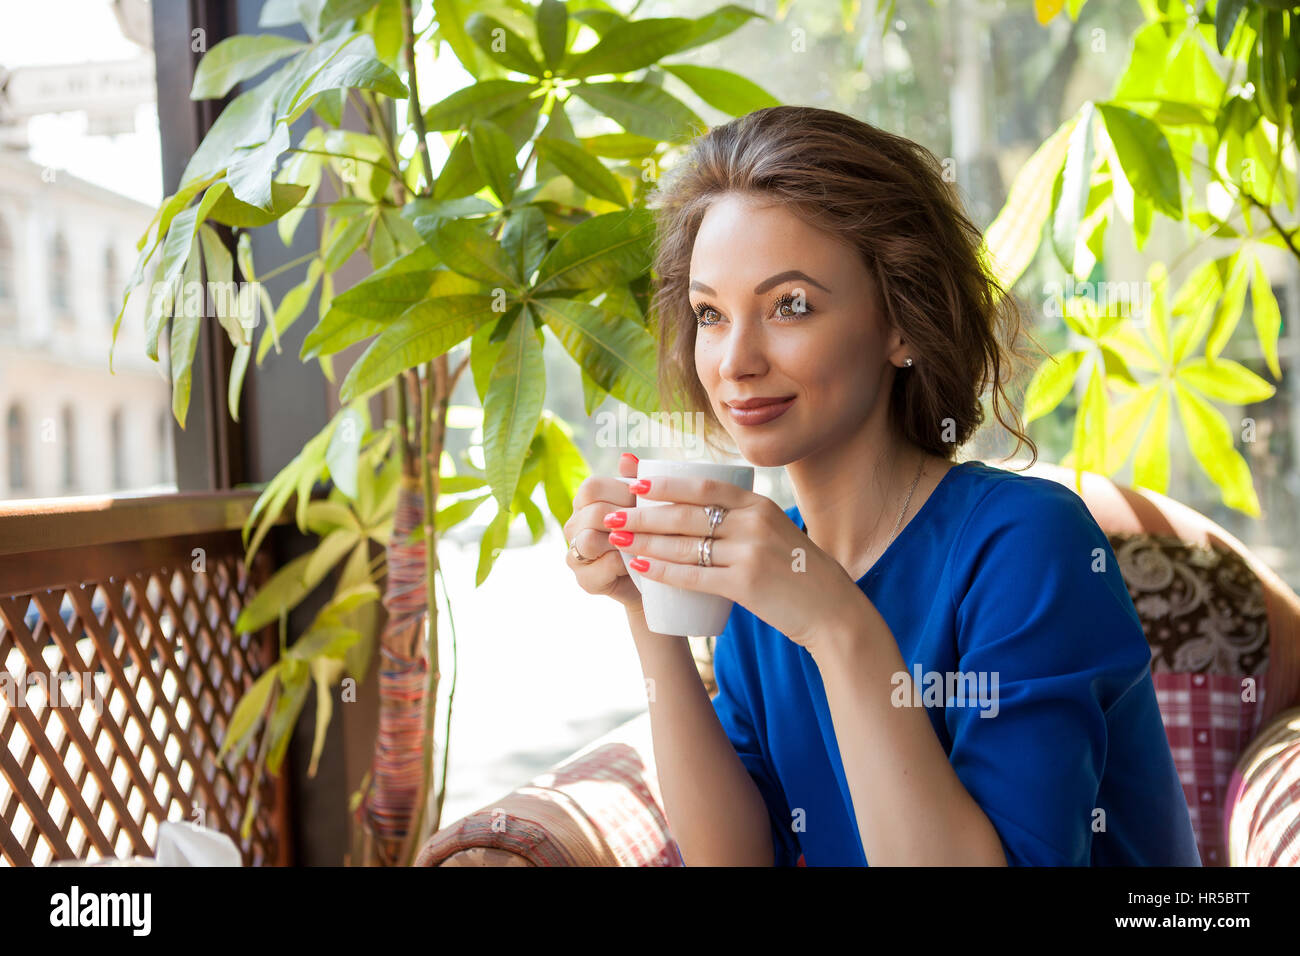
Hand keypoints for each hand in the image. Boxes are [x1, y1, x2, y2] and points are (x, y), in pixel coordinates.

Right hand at [563, 452, 643, 613]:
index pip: (592, 487)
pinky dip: (627, 563)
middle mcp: (573, 527)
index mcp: (584, 503)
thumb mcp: (645, 505)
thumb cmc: (648, 535)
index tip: (645, 500)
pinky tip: (643, 561)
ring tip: (645, 541)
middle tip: (653, 523)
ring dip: (622, 540)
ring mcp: (575, 555)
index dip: (621, 492)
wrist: (653, 578)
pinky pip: (603, 566)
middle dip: (627, 517)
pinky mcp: (586, 581)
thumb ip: (635, 480)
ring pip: (589, 540)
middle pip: (593, 513)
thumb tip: (626, 458)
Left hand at [606, 474, 866, 652]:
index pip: (704, 487)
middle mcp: (754, 523)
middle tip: (611, 514)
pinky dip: (663, 570)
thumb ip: (745, 520)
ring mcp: (750, 552)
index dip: (665, 484)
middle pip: (686, 514)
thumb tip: (703, 512)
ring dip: (645, 540)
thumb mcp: (776, 532)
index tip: (634, 483)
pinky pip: (694, 575)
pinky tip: (640, 565)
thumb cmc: (799, 573)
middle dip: (643, 514)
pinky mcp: (746, 584)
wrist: (832, 611)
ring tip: (617, 538)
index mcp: (759, 505)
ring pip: (685, 544)